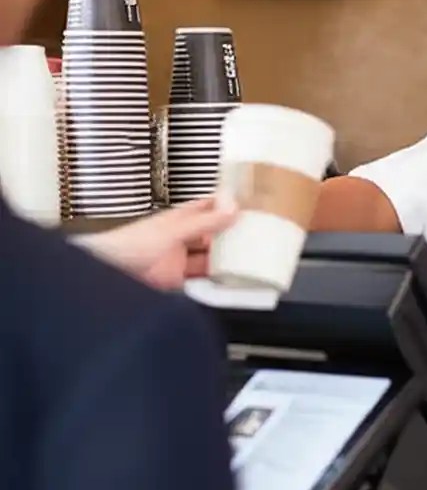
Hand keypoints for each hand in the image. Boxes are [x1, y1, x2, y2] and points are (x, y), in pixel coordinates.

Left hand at [79, 196, 236, 290]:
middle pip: (213, 236)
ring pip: (209, 258)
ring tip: (248, 262)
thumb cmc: (128, 244)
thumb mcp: (174, 230)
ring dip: (225, 261)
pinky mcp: (176, 281)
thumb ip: (205, 222)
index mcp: (178, 220)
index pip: (208, 208)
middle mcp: (180, 238)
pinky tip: (228, 282)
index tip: (250, 208)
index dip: (227, 207)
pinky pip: (201, 280)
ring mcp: (178, 260)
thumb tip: (233, 208)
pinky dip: (215, 282)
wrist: (105, 273)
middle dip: (232, 237)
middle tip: (258, 238)